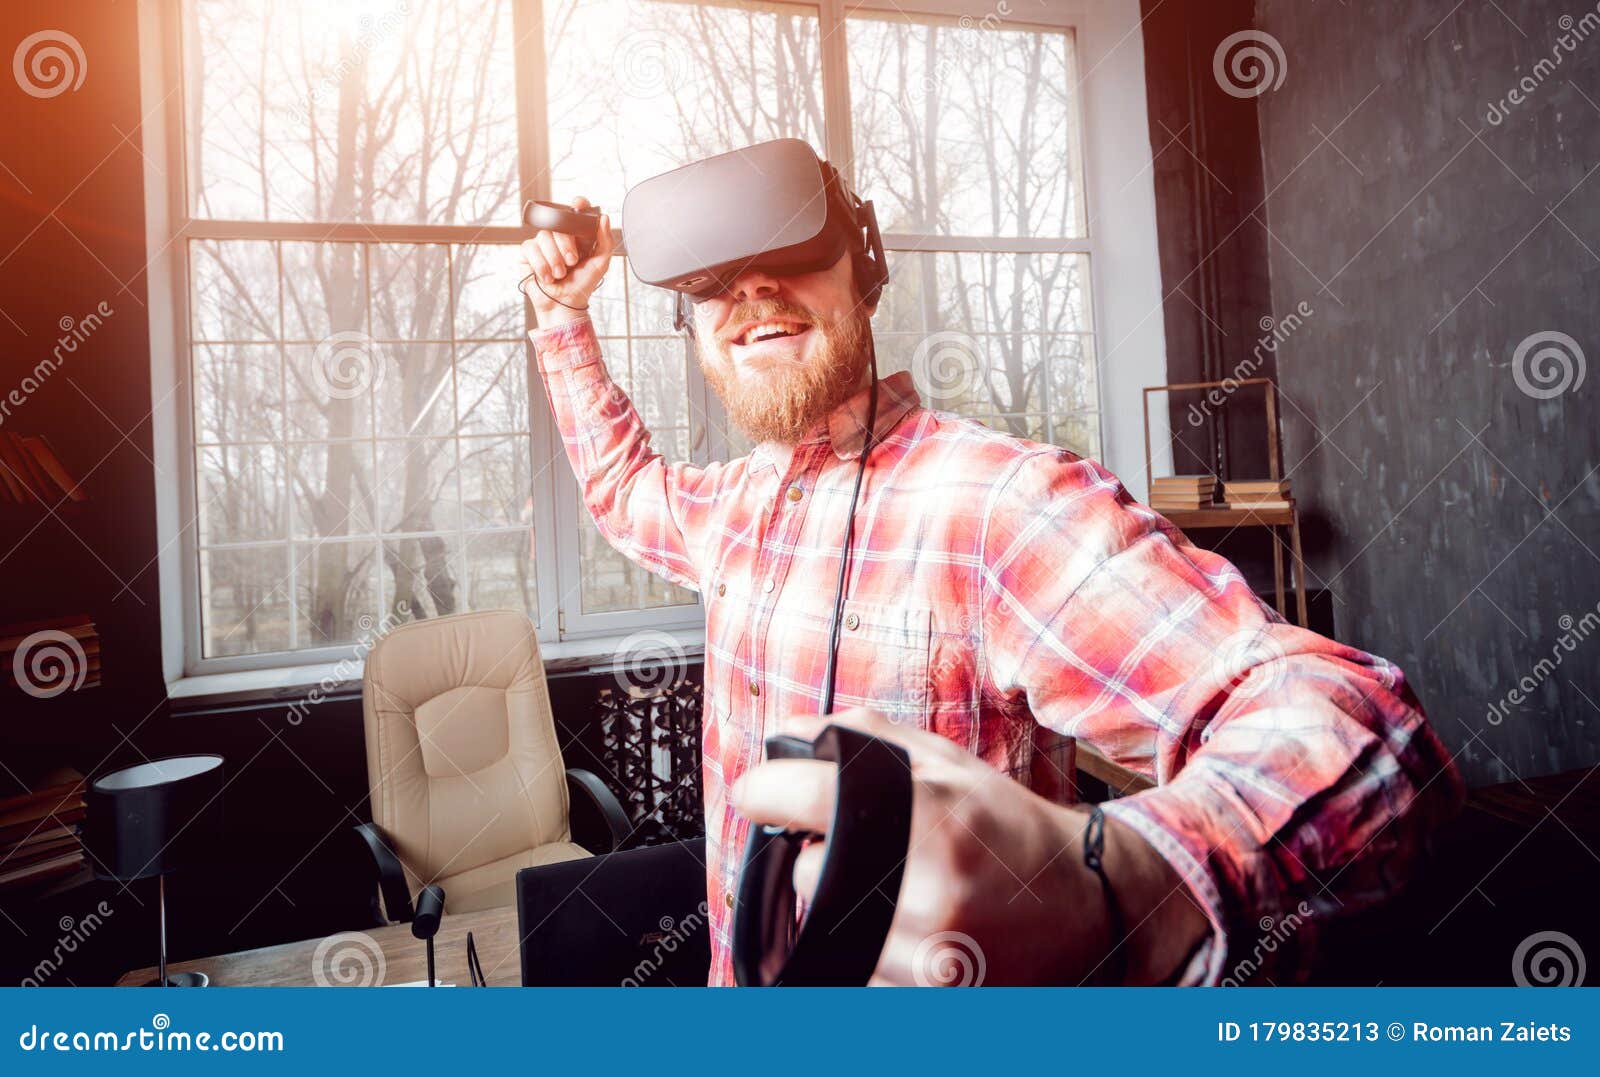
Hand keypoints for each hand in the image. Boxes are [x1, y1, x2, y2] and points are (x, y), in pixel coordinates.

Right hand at [518, 195, 615, 327]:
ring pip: (543, 236)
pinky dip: (540, 264)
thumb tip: (603, 218)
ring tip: (559, 274)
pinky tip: (546, 278)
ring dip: (554, 258)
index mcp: (576, 236)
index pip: (575, 213)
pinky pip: (529, 247)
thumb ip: (604, 241)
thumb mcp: (600, 264)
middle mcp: (558, 237)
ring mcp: (542, 245)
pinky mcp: (527, 254)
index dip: (577, 205)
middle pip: (557, 223)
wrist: (565, 306)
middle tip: (572, 262)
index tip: (579, 205)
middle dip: (566, 244)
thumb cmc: (582, 286)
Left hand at [730, 708, 1208, 985]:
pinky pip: (853, 969)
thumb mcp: (947, 764)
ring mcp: (927, 956)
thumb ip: (862, 738)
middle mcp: (927, 889)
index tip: (760, 794)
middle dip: (823, 856)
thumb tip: (784, 734)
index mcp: (930, 817)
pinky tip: (908, 929)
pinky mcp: (926, 1000)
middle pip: (809, 871)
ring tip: (895, 890)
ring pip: (826, 926)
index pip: (799, 798)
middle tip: (864, 851)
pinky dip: (865, 947)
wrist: (1086, 909)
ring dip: (843, 906)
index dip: (765, 790)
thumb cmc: (1010, 830)